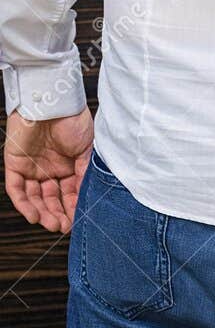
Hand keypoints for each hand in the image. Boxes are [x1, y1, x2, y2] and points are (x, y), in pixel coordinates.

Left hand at [4, 108, 93, 232]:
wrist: (53, 101)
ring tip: (51, 224)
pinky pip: (17, 189)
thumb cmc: (73, 119)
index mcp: (67, 166)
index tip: (77, 221)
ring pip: (33, 197)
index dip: (72, 208)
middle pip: (50, 199)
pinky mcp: (15, 163)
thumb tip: (86, 198)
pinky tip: (34, 215)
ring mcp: (31, 167)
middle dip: (57, 214)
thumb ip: (85, 173)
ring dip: (42, 213)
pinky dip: (24, 204)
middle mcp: (49, 169)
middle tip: (63, 227)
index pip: (68, 194)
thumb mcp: (86, 150)